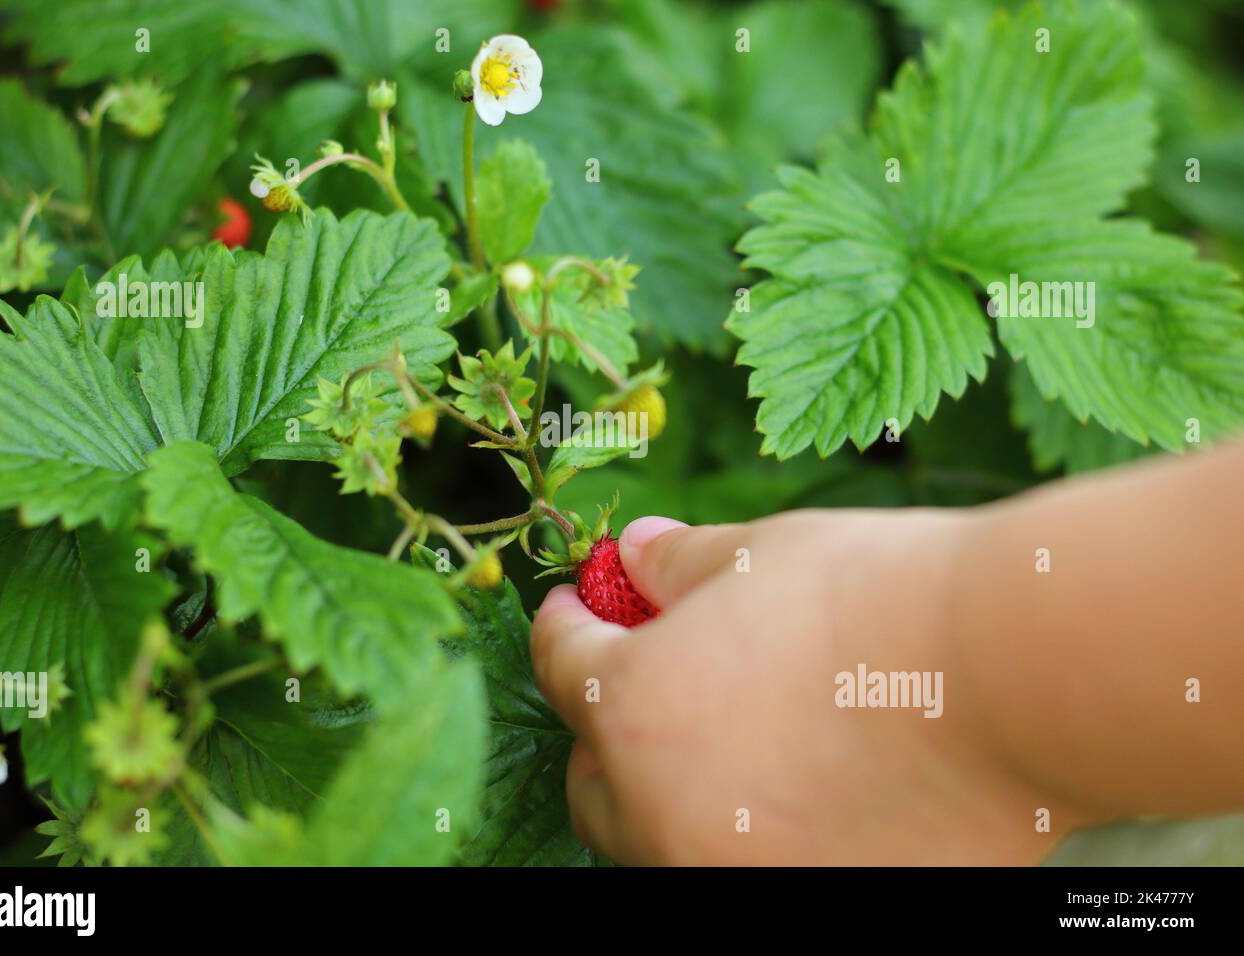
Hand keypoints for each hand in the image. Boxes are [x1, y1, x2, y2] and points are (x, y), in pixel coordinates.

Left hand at [530, 510, 1082, 864]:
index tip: (575, 608)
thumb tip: (633, 555)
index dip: (563, 625)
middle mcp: (661, 812)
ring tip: (727, 738)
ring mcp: (732, 871)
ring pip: (659, 838)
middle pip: (593, 781)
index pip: (559, 667)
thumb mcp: (752, 551)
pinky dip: (751, 830)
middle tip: (646, 683)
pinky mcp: (804, 897)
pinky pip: (746, 863)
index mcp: (630, 710)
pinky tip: (800, 784)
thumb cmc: (874, 598)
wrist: (1012, 677)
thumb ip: (672, 563)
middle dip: (606, 730)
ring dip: (668, 790)